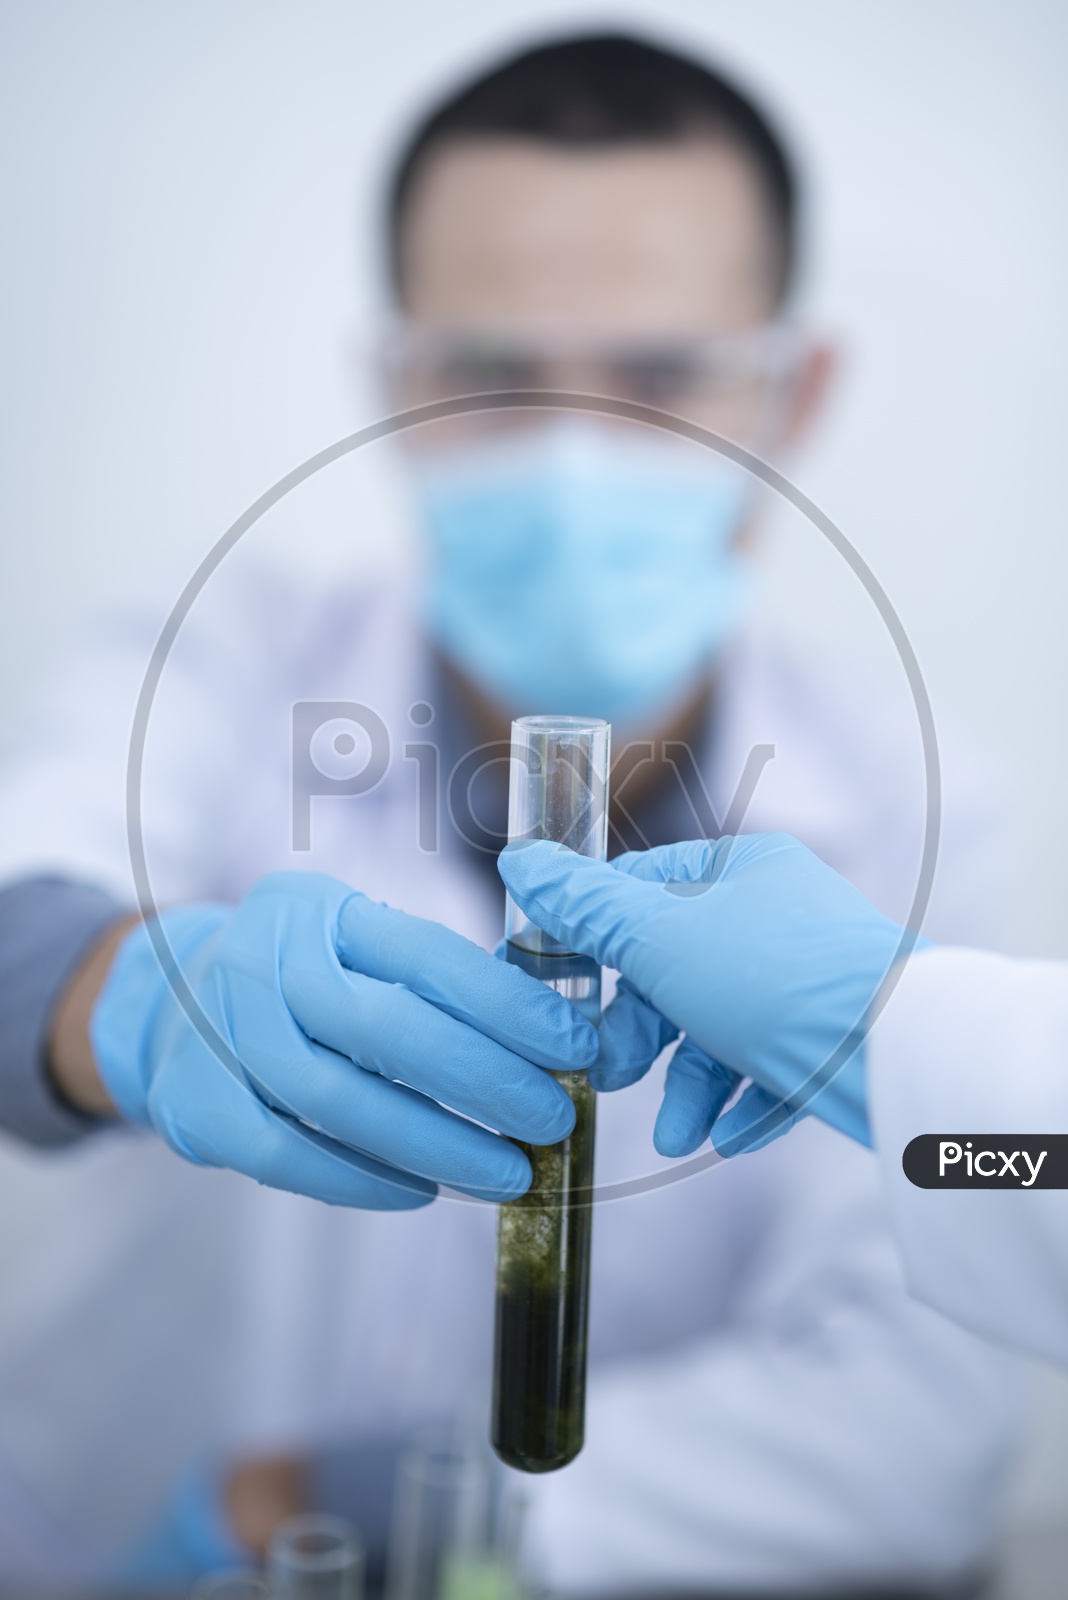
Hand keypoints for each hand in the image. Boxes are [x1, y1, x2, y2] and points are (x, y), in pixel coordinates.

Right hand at [90, 871, 595, 1206]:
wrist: (167, 1003)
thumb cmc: (299, 976)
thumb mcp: (352, 943)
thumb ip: (428, 977)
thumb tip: (546, 1033)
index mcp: (323, 911)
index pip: (427, 956)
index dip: (508, 1006)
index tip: (574, 1049)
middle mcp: (268, 961)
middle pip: (388, 1029)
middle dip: (486, 1080)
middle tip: (552, 1120)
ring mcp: (225, 1033)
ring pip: (342, 1101)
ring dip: (437, 1146)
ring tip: (507, 1174)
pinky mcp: (199, 1105)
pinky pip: (291, 1156)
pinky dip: (363, 1181)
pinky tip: (424, 1194)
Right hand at [500, 834, 924, 1155]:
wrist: (896, 1055)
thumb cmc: (774, 980)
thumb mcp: (657, 937)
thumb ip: (585, 908)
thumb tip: (521, 864)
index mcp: (739, 872)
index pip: (640, 891)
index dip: (589, 941)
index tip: (550, 990)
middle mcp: (776, 920)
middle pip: (675, 973)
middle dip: (639, 1035)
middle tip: (608, 1077)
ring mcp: (809, 984)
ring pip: (721, 1033)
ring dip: (687, 1089)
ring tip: (671, 1136)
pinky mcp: (835, 1043)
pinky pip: (772, 1073)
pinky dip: (740, 1106)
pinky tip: (724, 1140)